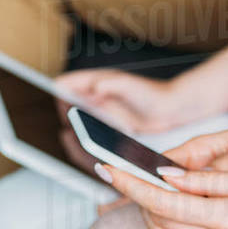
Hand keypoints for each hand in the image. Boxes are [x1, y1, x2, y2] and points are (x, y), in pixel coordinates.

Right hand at [56, 69, 199, 134]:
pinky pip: (88, 129)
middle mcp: (95, 94)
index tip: (57, 110)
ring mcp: (101, 108)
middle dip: (60, 114)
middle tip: (62, 131)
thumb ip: (112, 83)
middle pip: (66, 102)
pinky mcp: (108, 122)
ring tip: (70, 141)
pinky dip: (83, 137)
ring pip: (76, 117)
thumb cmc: (154, 94)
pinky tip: (84, 147)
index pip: (65, 83)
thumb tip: (94, 85)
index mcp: (97, 81)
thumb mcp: (130, 86)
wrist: (171, 109)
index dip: (56, 94)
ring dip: (71, 127)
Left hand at [99, 164, 227, 228]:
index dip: (132, 184)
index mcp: (227, 221)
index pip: (164, 202)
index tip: (110, 168)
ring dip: (150, 214)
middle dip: (136, 196)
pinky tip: (172, 214)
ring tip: (149, 189)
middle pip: (157, 222)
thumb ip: (214, 180)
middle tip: (128, 171)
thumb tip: (172, 175)